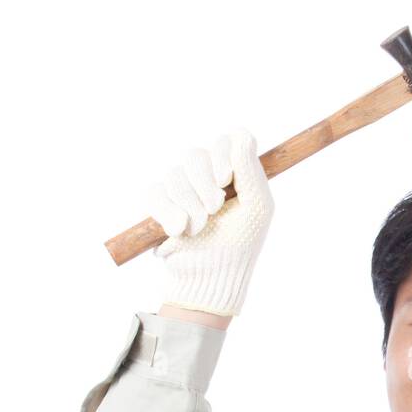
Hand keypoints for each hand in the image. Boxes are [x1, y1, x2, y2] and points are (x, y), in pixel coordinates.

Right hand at [148, 128, 274, 316]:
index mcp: (234, 173)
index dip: (223, 154)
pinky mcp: (160, 204)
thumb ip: (251, 171)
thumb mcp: (256, 208)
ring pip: (175, 175)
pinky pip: (155, 193)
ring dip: (190, 206)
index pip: (227, 140)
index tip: (227, 178)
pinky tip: (178, 231)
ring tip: (200, 229)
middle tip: (215, 210)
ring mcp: (182, 188)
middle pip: (196, 154)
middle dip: (205, 185)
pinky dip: (168, 213)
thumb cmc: (240, 244)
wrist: (211, 276)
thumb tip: (241, 134)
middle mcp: (207, 175)